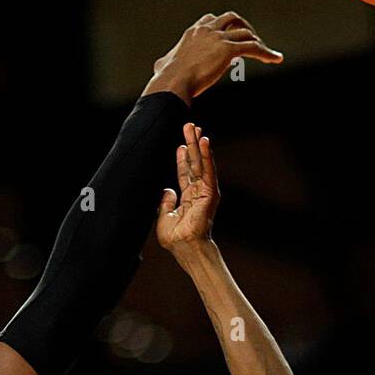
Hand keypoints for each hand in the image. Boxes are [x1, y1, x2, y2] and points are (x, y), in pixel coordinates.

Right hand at [144, 12, 281, 103]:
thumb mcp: (163, 64)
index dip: (224, 27)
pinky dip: (266, 52)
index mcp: (193, 32)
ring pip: (245, 32)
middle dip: (243, 26)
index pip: (212, 19)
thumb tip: (159, 65)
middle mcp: (207, 29)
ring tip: (267, 53)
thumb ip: (164, 61)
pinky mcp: (228, 50)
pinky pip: (253, 47)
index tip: (229, 37)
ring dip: (258, 41)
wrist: (172, 83)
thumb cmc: (166, 79)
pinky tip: (275, 59)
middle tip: (252, 39)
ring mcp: (218, 38)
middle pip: (232, 17)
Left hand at [157, 123, 218, 250]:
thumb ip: (165, 203)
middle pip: (194, 164)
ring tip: (196, 128)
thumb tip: (167, 190)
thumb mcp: (164, 218)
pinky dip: (206, 155)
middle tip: (189, 126)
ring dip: (199, 145)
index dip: (182, 159)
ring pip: (201, 163)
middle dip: (191, 145)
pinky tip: (204, 141)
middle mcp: (198, 193)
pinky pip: (208, 170)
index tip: (180, 145)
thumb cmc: (176, 239)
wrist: (185, 248)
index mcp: (188, 198)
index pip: (185, 174)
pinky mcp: (210, 192)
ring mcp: (205, 192)